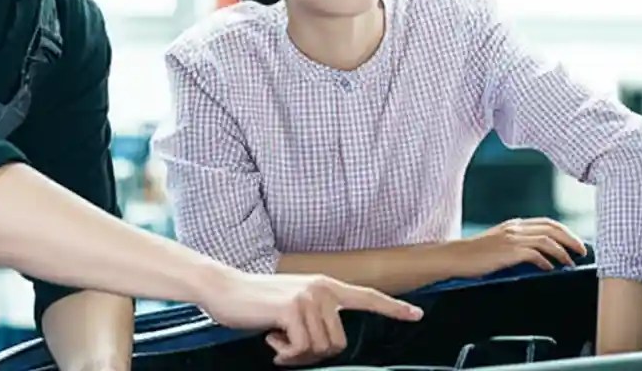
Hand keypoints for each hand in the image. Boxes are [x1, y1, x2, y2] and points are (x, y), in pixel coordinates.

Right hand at [200, 270, 423, 366]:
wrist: (225, 290)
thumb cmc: (256, 303)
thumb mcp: (292, 305)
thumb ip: (315, 316)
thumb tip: (327, 344)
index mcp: (326, 286)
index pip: (367, 297)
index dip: (393, 308)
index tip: (416, 315)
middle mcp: (323, 289)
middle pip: (338, 343)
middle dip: (313, 353)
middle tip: (287, 345)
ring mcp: (309, 297)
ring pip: (320, 349)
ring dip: (296, 355)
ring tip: (277, 340)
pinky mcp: (293, 309)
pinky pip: (302, 349)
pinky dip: (285, 354)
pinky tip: (271, 340)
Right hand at [454, 218, 587, 277]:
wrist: (455, 257)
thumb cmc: (475, 254)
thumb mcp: (498, 243)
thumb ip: (516, 244)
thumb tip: (540, 257)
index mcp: (514, 224)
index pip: (547, 222)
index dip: (565, 231)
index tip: (576, 242)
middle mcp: (515, 228)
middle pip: (553, 228)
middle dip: (571, 239)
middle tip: (583, 251)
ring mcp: (512, 238)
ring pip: (548, 240)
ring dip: (563, 252)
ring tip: (571, 263)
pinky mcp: (509, 251)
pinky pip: (535, 254)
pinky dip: (546, 261)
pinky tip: (550, 269)